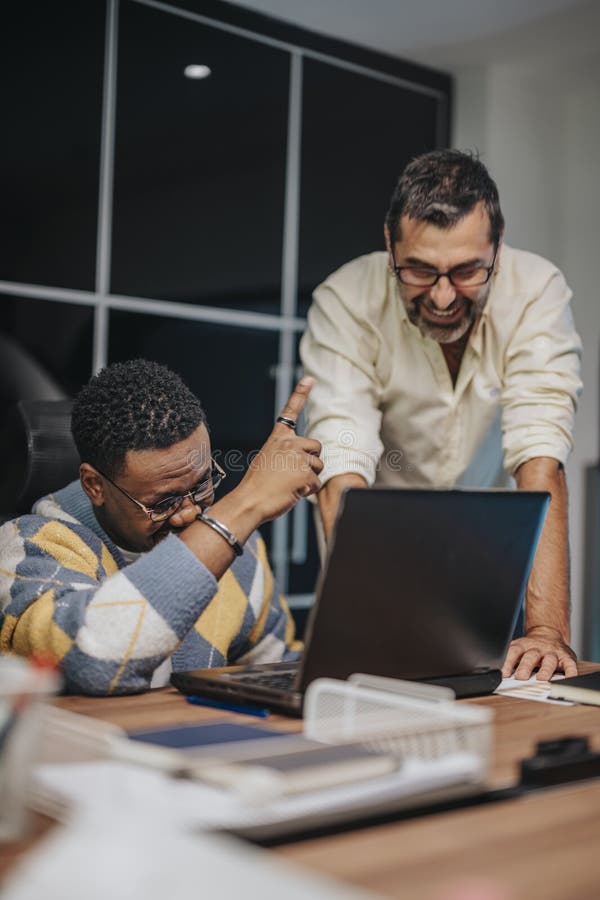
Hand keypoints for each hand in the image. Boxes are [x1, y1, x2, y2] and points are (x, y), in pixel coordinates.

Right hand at [234, 377, 322, 523]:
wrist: (249, 501)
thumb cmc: (256, 486)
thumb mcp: (267, 460)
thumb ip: (284, 454)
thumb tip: (302, 459)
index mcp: (278, 438)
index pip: (290, 411)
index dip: (300, 393)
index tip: (309, 379)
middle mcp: (289, 443)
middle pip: (316, 447)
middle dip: (311, 461)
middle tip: (293, 474)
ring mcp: (298, 457)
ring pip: (318, 466)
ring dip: (309, 478)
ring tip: (289, 485)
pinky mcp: (305, 473)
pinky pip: (316, 482)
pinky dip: (308, 491)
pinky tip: (292, 492)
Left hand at [501, 626, 577, 680]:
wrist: (548, 633)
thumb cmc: (532, 648)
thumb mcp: (520, 650)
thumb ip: (512, 662)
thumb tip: (503, 678)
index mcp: (523, 645)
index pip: (514, 652)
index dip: (508, 662)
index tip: (503, 674)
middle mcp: (538, 648)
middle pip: (531, 656)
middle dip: (525, 667)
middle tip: (520, 677)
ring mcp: (553, 652)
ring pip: (549, 661)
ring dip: (545, 670)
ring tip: (541, 679)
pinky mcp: (566, 657)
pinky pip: (569, 665)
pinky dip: (570, 673)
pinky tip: (568, 679)